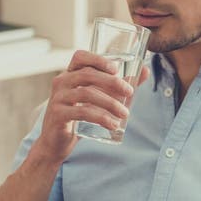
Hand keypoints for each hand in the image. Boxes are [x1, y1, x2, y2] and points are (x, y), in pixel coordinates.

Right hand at [32, 50, 148, 164]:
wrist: (55, 143)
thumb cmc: (78, 118)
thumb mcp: (97, 99)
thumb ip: (119, 86)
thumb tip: (145, 70)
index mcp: (69, 75)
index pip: (80, 57)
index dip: (97, 59)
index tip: (116, 69)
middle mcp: (61, 82)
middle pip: (87, 74)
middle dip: (111, 82)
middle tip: (130, 92)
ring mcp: (58, 98)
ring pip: (87, 94)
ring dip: (110, 103)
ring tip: (125, 114)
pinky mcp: (58, 115)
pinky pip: (82, 112)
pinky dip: (101, 118)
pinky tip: (113, 125)